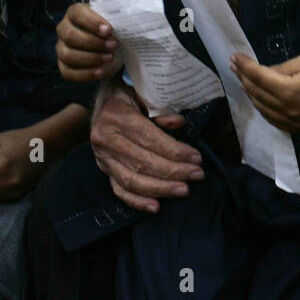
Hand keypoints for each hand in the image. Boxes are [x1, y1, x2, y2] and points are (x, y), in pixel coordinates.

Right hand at [56, 2, 121, 81]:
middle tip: (113, 45)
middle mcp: (64, 29)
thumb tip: (124, 23)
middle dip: (94, 43)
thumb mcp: (114, 22)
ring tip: (109, 58)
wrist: (112, 48)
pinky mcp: (63, 66)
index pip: (77, 13)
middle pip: (70, 36)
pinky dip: (85, 74)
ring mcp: (61, 48)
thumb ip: (116, 19)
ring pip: (68, 55)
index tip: (108, 29)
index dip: (92, 22)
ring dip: (91, 58)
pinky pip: (68, 73)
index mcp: (74, 13)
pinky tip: (100, 72)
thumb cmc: (111, 30)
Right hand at [91, 80, 202, 213]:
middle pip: (141, 162)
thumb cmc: (129, 94)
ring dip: (160, 189)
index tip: (196, 158)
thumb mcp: (143, 93)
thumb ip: (160, 109)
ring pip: (131, 181)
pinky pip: (119, 190)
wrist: (103, 99)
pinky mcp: (104, 170)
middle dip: (173, 172)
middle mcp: (105, 139)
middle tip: (197, 175)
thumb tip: (179, 123)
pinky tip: (156, 207)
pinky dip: (137, 201)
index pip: (149, 139)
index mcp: (116, 116)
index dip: (174, 151)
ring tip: (184, 190)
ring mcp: (102, 157)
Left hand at [232, 52, 299, 132]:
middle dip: (244, 78)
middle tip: (236, 66)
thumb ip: (279, 69)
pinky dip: (264, 109)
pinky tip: (260, 98)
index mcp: (289, 91)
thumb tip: (261, 72)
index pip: (258, 77)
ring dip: (252, 94)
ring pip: (263, 109)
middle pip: (257, 94)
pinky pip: (274, 120)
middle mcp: (288, 110)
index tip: (234, 56)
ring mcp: (294, 123)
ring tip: (245, 80)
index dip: (244, 66)